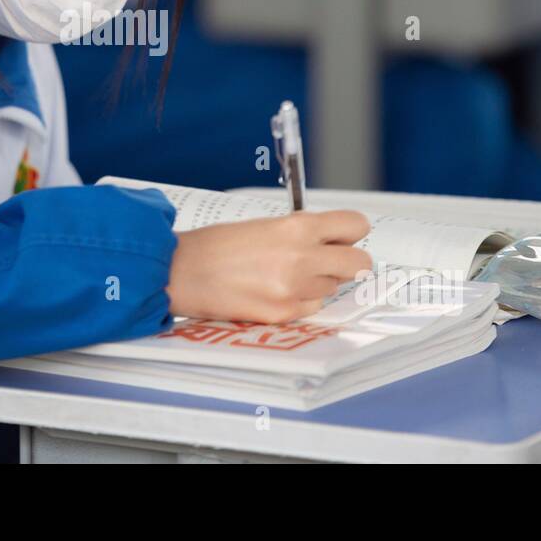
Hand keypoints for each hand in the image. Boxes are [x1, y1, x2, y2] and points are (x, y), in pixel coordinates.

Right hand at [166, 211, 372, 322]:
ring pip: (332, 287)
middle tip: (329, 258)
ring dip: (318, 281)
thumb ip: (301, 231)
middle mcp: (302, 259)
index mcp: (297, 228)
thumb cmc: (214, 246)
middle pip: (359, 263)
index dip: (352, 231)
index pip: (355, 226)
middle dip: (347, 261)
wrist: (181, 273)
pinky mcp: (283, 315)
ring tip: (284, 273)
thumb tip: (330, 240)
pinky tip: (274, 290)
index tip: (346, 235)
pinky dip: (300, 300)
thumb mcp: (264, 225)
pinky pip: (311, 307)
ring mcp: (294, 291)